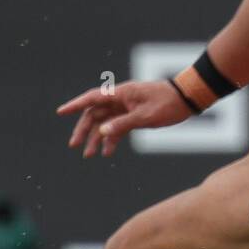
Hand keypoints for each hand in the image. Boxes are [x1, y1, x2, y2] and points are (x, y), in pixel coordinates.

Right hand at [57, 79, 191, 157]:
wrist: (187, 99)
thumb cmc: (168, 103)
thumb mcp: (145, 117)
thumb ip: (123, 124)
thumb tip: (102, 132)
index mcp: (120, 94)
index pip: (92, 98)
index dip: (75, 105)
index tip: (61, 112)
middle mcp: (120, 99)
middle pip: (95, 114)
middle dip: (84, 130)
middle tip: (75, 145)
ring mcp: (127, 107)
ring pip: (106, 122)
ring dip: (97, 138)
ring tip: (89, 155)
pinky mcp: (134, 115)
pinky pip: (118, 127)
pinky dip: (113, 139)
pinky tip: (108, 152)